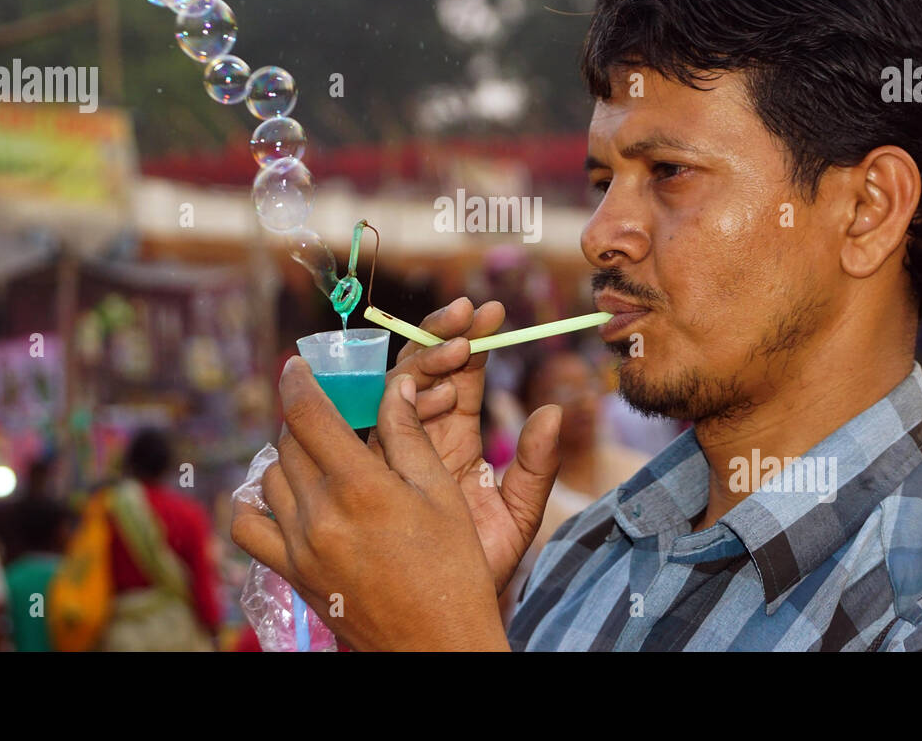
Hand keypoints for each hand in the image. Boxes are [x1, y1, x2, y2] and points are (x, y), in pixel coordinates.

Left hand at [231, 357, 509, 650]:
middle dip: (305, 419)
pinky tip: (283, 496)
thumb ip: (408, 437)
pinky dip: (256, 503)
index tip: (295, 364)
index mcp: (361, 489)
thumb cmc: (453, 570)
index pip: (309, 415)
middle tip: (328, 414)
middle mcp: (319, 516)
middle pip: (290, 443)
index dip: (298, 381)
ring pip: (270, 478)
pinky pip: (250, 527)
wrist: (437, 646)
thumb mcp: (442, 496)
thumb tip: (394, 387)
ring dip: (288, 457)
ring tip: (317, 455)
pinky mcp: (292, 575)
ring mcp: (299, 548)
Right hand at [378, 297, 562, 594]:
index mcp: (458, 436)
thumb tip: (554, 411)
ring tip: (457, 352)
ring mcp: (390, 447)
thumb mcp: (519, 513)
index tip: (491, 311)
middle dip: (443, 335)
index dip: (473, 339)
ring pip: (395, 387)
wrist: (445, 609)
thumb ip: (537, 465)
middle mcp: (421, 434)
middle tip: (467, 317)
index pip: (462, 374)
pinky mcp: (367, 467)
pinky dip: (388, 404)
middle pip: (422, 369)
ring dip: (424, 362)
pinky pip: (368, 424)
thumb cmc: (483, 565)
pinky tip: (415, 396)